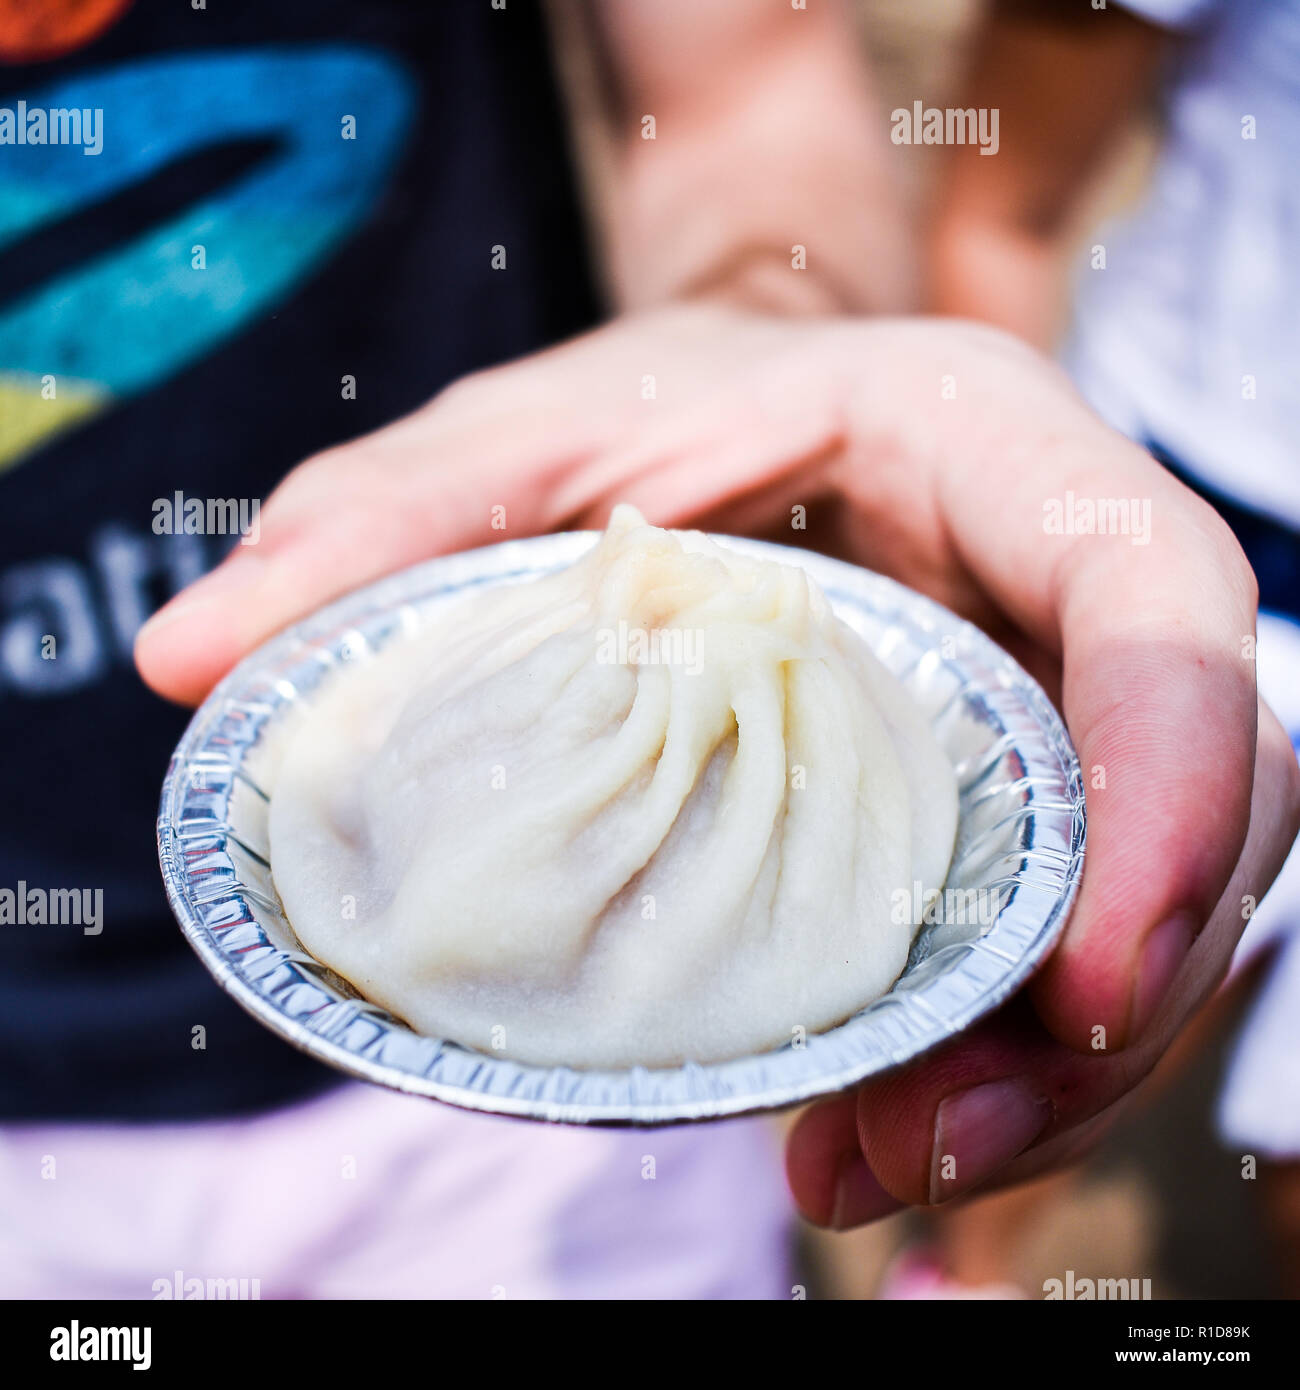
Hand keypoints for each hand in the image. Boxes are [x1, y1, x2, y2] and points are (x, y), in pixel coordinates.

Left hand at [136, 303, 1299, 1221]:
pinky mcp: (1017, 787)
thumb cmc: (651, 400)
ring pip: (1141, 900)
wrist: (727, 411)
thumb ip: (378, 524)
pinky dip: (986, 1045)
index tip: (1087, 983)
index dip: (1176, 792)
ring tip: (872, 1166)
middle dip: (1104, 1001)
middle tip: (928, 1142)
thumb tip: (190, 659)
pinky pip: (1056, 928)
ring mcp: (1059, 697)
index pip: (1164, 610)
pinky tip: (865, 1127)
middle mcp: (1061, 584)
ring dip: (1039, 1067)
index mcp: (992, 449)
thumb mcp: (525, 432)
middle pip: (1200, 806)